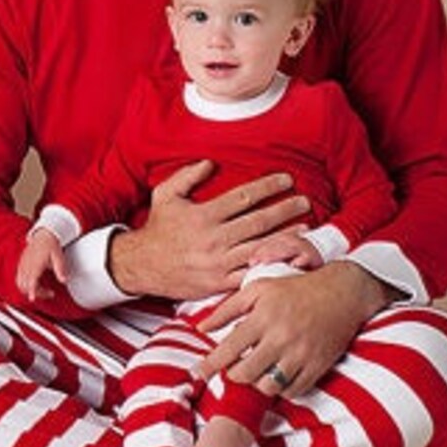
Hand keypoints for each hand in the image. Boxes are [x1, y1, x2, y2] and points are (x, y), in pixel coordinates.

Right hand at [16, 229, 66, 301]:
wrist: (42, 235)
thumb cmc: (50, 245)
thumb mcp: (59, 257)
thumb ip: (60, 269)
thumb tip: (63, 280)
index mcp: (35, 264)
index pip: (31, 280)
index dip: (31, 291)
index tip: (32, 299)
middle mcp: (26, 265)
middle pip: (25, 285)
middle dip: (36, 293)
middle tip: (50, 293)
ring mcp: (22, 265)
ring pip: (20, 284)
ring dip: (30, 290)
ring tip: (42, 290)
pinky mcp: (20, 265)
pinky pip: (18, 279)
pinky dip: (25, 285)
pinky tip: (35, 284)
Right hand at [108, 161, 311, 301]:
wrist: (140, 265)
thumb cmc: (156, 229)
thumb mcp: (165, 195)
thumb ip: (187, 176)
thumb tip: (210, 163)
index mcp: (203, 215)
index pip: (243, 196)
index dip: (268, 186)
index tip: (286, 180)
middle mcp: (213, 238)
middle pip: (258, 220)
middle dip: (285, 209)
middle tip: (305, 201)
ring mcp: (217, 262)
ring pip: (260, 247)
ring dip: (285, 236)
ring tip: (305, 228)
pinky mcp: (219, 283)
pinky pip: (250, 274)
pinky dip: (270, 265)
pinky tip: (286, 258)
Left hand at [195, 262, 391, 396]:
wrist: (341, 293)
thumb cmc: (294, 289)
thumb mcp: (257, 289)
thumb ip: (227, 309)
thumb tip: (201, 326)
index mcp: (263, 317)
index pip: (229, 348)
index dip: (210, 364)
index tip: (198, 372)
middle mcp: (282, 338)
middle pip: (246, 373)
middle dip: (233, 375)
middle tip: (232, 369)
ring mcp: (301, 354)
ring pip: (268, 386)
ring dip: (256, 383)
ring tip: (255, 371)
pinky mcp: (318, 366)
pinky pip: (293, 391)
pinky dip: (280, 388)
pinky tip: (276, 374)